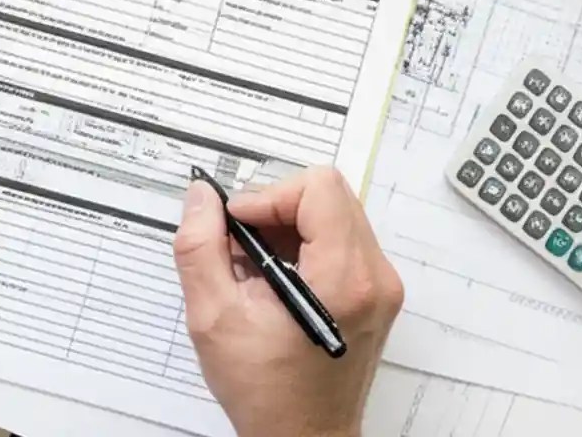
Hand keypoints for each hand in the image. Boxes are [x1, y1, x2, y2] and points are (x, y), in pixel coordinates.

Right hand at [174, 167, 403, 436]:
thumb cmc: (265, 392)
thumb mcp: (213, 317)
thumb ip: (201, 248)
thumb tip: (203, 197)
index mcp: (344, 279)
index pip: (318, 189)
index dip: (268, 196)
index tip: (236, 225)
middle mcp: (375, 276)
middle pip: (328, 196)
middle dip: (275, 209)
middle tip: (239, 244)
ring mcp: (381, 285)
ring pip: (335, 214)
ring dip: (287, 227)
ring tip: (253, 267)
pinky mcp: (375, 294)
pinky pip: (342, 241)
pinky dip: (303, 246)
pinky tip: (273, 280)